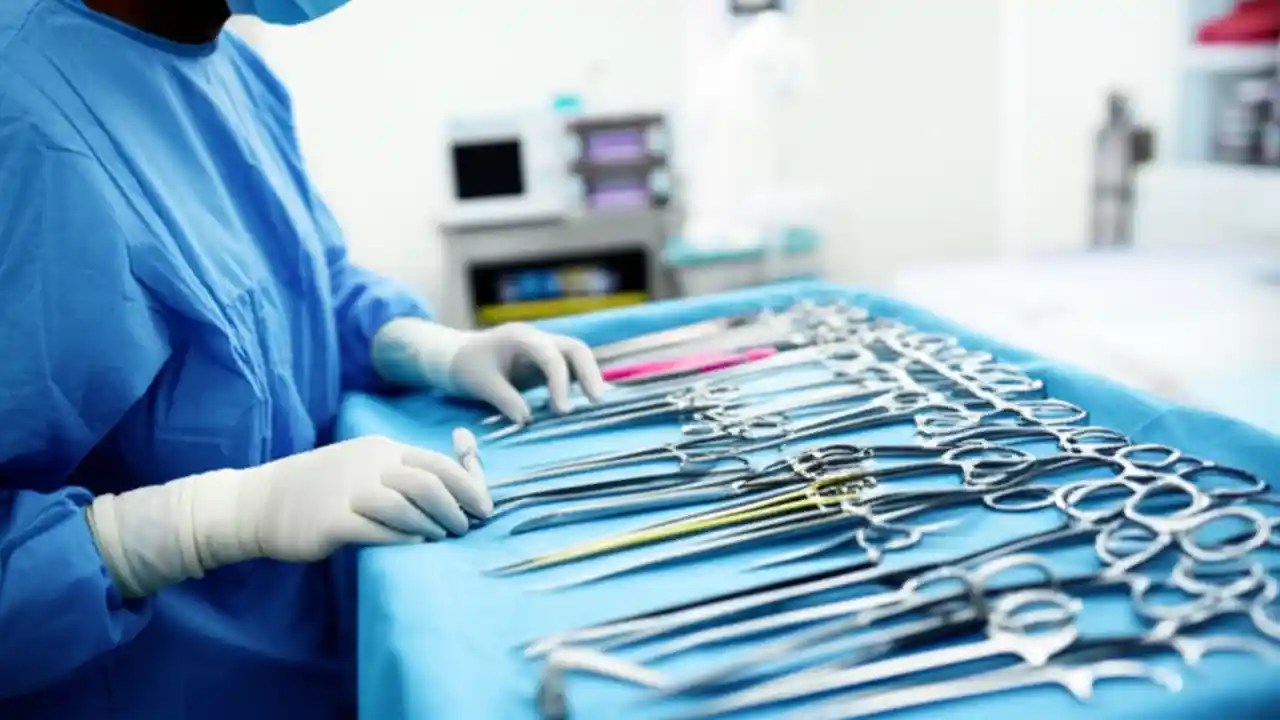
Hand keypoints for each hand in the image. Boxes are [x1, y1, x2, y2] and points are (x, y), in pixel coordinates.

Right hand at [86, 430, 489, 596]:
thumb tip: (456, 479)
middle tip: (468, 527)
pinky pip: (380, 529)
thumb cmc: (322, 489)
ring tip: (443, 537)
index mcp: (382, 449)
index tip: (484, 507)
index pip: (439, 463)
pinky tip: (417, 544)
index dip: (470, 486)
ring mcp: (350, 491)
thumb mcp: (363, 465)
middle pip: (431, 482)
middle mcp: (370, 465)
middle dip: (459, 508)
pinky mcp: (332, 521)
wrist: (260, 502)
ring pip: (409, 506)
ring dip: (436, 525)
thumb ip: (403, 470)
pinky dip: (406, 538)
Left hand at [447, 323, 608, 422]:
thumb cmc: (467, 366)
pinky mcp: (545, 362)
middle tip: (597, 401)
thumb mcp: (481, 384)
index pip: (550, 357)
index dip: (560, 383)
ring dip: (588, 378)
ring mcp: (544, 348)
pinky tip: (583, 401)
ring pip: (577, 357)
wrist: (456, 357)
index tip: (561, 411)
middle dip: (589, 373)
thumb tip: (528, 421)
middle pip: (576, 349)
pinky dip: (578, 383)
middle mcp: (538, 338)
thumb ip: (505, 400)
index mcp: (520, 337)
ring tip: (594, 403)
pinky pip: (570, 368)